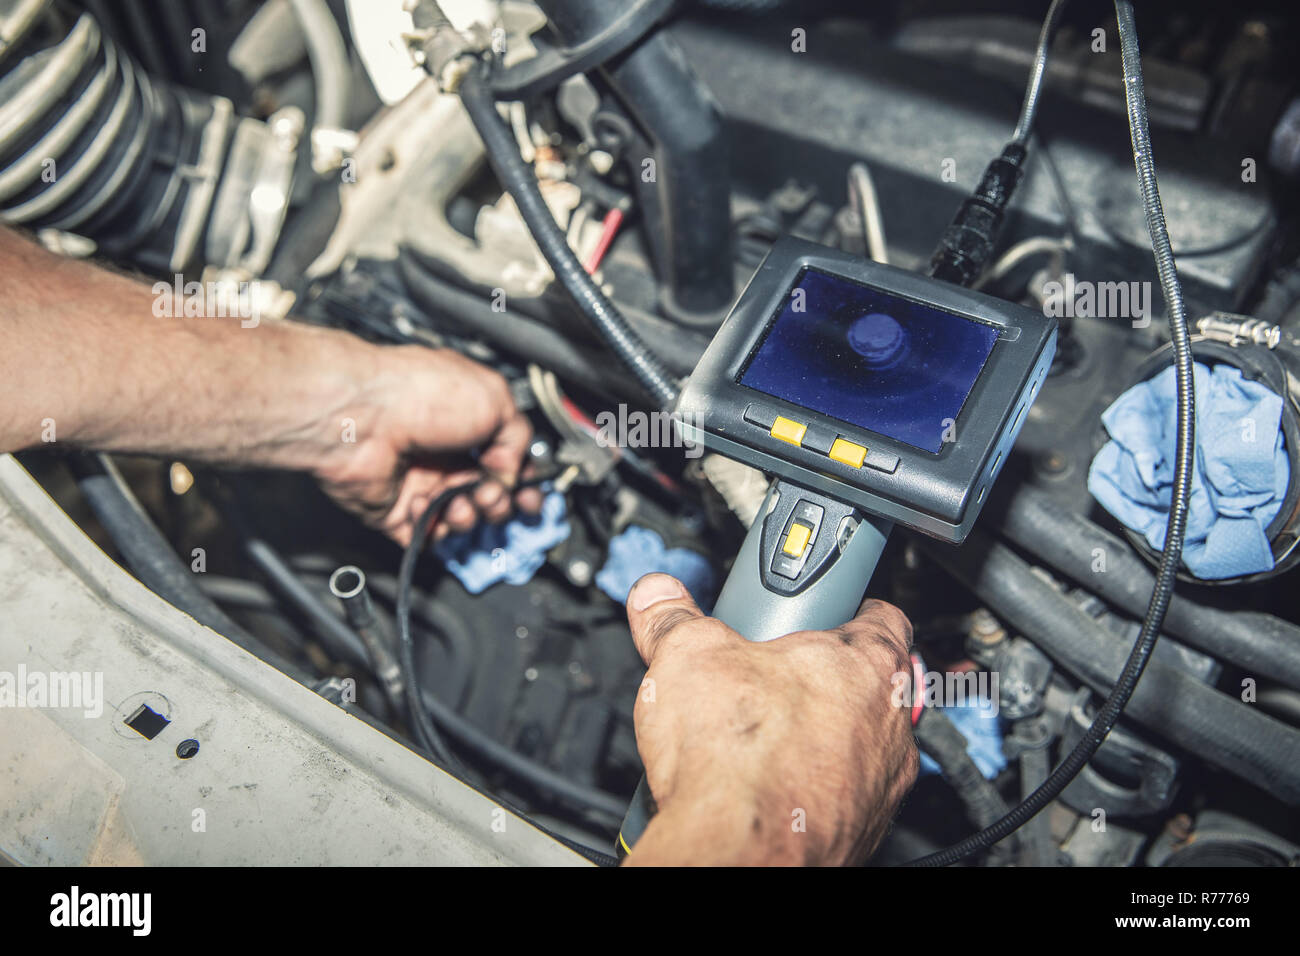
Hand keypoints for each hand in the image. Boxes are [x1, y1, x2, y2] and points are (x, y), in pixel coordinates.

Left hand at [309, 344, 541, 544]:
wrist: (361, 416)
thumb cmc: (419, 393)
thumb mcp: (495, 399)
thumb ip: (519, 437)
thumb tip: (514, 471)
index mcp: (469, 421)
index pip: (507, 460)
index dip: (523, 480)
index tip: (532, 494)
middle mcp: (444, 451)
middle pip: (488, 494)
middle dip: (500, 501)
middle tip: (493, 495)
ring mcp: (420, 481)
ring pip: (462, 518)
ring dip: (470, 515)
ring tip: (461, 501)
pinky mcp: (396, 510)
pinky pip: (426, 534)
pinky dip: (434, 528)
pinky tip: (429, 507)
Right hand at [622, 573, 917, 865]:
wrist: (737, 854)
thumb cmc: (738, 760)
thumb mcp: (687, 655)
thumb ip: (674, 618)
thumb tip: (658, 599)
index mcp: (867, 665)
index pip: (881, 615)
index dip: (846, 606)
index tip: (816, 609)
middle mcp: (889, 726)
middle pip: (866, 681)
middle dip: (819, 675)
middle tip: (768, 672)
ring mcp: (880, 785)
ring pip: (856, 741)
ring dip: (816, 735)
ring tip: (758, 733)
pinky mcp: (859, 831)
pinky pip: (840, 793)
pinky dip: (808, 785)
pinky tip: (762, 782)